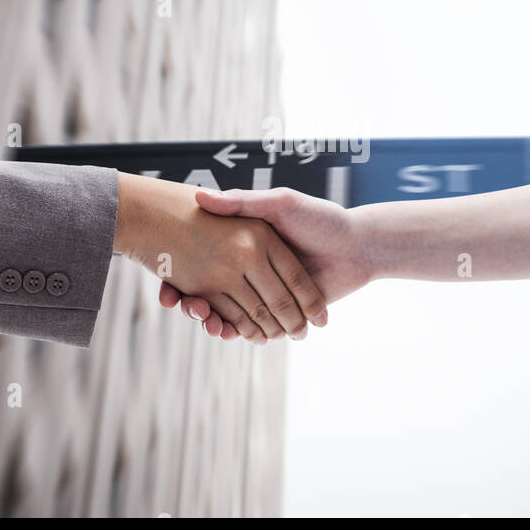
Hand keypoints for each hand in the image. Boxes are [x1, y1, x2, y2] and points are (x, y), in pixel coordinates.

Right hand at [113, 173, 326, 343]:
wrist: (361, 247)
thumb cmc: (322, 218)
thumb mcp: (281, 204)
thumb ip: (243, 203)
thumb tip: (199, 196)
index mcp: (242, 241)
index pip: (199, 258)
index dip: (179, 274)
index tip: (168, 286)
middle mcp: (248, 267)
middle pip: (207, 290)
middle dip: (193, 303)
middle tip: (186, 307)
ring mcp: (263, 291)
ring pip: (226, 311)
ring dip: (212, 321)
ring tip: (209, 324)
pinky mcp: (280, 312)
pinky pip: (252, 327)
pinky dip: (238, 332)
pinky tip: (229, 333)